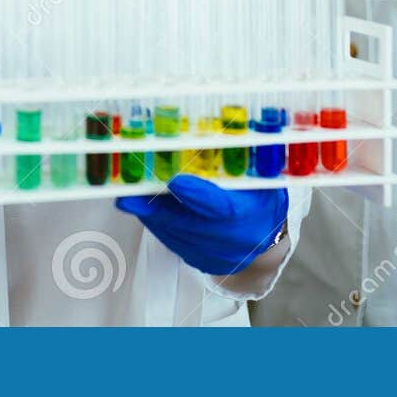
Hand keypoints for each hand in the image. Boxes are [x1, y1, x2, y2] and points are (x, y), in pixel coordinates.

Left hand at [116, 174, 288, 275]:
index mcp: (252, 213)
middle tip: (127, 195)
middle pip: (189, 225)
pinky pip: (176, 245)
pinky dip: (160, 227)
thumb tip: (201, 133)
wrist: (269, 234)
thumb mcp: (256, 174)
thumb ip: (233, 160)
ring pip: (177, 237)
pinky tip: (149, 211)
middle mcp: (237, 241)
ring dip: (152, 217)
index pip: (221, 207)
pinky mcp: (205, 263)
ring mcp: (220, 257)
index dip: (196, 195)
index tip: (174, 181)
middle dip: (155, 208)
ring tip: (131, 198)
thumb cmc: (259, 194)